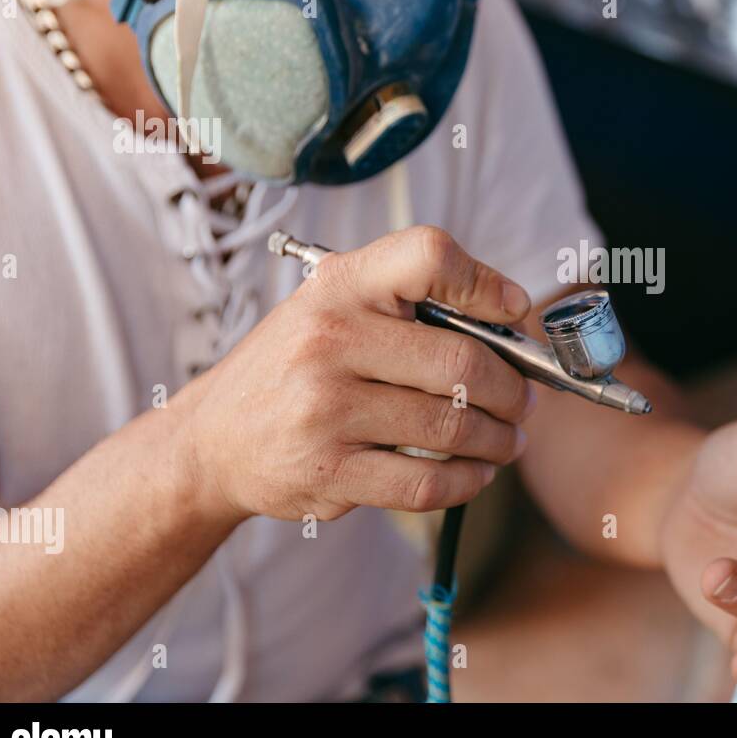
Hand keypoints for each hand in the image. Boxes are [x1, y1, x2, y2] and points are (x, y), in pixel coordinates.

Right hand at [174, 226, 535, 524]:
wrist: (211, 440)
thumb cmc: (293, 366)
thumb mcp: (331, 306)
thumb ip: (406, 302)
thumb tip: (510, 323)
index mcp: (337, 287)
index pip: (429, 256)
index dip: (486, 283)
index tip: (515, 313)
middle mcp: (329, 341)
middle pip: (462, 360)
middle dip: (513, 389)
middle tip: (525, 401)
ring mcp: (326, 410)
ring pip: (453, 426)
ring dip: (499, 440)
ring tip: (508, 440)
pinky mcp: (329, 472)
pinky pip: (427, 482)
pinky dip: (468, 481)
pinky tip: (476, 472)